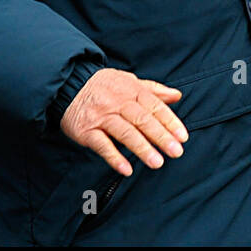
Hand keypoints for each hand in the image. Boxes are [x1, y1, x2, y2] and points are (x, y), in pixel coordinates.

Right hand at [60, 68, 187, 176]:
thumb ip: (154, 90)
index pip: (155, 107)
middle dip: (161, 137)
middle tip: (176, 152)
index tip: (182, 137)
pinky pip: (102, 145)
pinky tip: (126, 169)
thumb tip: (177, 95)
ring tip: (157, 163)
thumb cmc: (104, 85)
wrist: (67, 84)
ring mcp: (102, 117)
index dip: (170, 122)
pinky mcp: (86, 131)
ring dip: (142, 149)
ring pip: (125, 133)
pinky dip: (114, 157)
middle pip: (143, 120)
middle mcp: (118, 103)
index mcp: (132, 91)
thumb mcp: (129, 81)